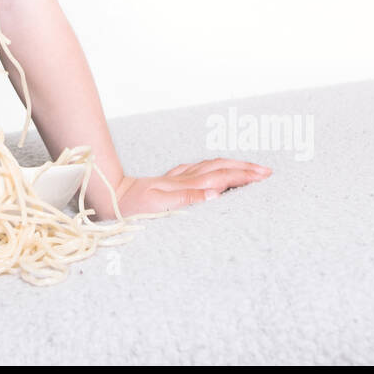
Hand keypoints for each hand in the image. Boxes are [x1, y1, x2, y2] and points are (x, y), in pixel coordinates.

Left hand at [104, 159, 270, 218]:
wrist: (107, 196)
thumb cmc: (131, 208)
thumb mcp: (158, 208)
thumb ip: (187, 199)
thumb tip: (216, 194)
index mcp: (184, 186)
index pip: (221, 178)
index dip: (243, 176)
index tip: (264, 176)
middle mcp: (182, 179)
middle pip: (219, 168)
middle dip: (244, 168)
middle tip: (266, 171)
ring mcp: (175, 178)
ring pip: (209, 166)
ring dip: (231, 165)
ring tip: (248, 168)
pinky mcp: (167, 181)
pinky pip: (196, 170)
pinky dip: (212, 168)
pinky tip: (213, 169)